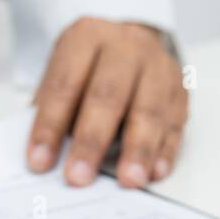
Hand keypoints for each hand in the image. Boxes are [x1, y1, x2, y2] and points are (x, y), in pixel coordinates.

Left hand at [26, 18, 186, 188]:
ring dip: (138, 150)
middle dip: (92, 141)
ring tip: (128, 181)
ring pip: (149, 110)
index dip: (49, 125)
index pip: (64, 84)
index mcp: (86, 37)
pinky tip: (155, 172)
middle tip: (79, 177)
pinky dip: (166, 150)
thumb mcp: (62, 71)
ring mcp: (157, 65)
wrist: (129, 41)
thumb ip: (52, 109)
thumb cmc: (87, 66)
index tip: (38, 162)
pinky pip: (175, 121)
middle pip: (108, 95)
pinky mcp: (180, 88)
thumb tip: (44, 158)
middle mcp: (125, 46)